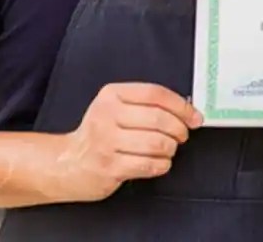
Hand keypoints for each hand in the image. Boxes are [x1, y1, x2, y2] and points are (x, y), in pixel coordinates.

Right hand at [59, 83, 201, 201]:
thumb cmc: (100, 134)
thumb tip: (187, 110)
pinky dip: (162, 165)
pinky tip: (159, 163)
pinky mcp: (109, 167)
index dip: (181, 106)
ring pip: (157, 144)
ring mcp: (106, 142)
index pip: (155, 94)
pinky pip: (149, 165)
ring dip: (170, 149)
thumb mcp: (115, 107)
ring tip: (168, 150)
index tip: (194, 117)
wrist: (68, 163)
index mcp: (111, 95)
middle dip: (179, 130)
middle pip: (159, 119)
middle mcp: (106, 115)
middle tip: (182, 135)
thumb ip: (146, 105)